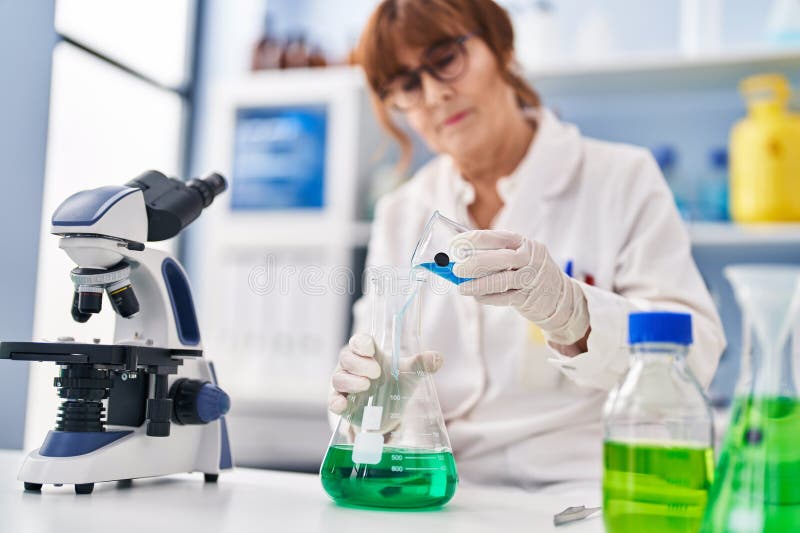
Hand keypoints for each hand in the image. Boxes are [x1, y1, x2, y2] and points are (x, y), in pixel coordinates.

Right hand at [329, 333, 442, 414]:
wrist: (389, 411)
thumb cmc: (395, 383)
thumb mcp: (410, 374)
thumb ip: (421, 365)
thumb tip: (438, 358)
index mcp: (368, 353)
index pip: (359, 341)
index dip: (362, 343)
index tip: (372, 350)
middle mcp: (352, 366)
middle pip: (346, 357)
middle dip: (359, 364)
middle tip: (376, 372)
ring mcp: (345, 385)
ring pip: (338, 378)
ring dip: (350, 381)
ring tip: (365, 386)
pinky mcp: (342, 403)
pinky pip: (333, 400)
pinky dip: (335, 402)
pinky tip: (342, 405)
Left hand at [452, 230, 589, 346]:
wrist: (560, 295)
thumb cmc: (529, 271)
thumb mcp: (519, 255)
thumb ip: (495, 253)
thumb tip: (460, 257)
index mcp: (523, 242)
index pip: (495, 237)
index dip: (472, 240)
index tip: (454, 245)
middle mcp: (529, 258)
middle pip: (500, 258)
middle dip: (475, 263)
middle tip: (456, 269)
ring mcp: (531, 278)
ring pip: (501, 281)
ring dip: (478, 285)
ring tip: (461, 288)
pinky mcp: (529, 297)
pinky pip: (504, 298)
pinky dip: (487, 297)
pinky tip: (476, 297)